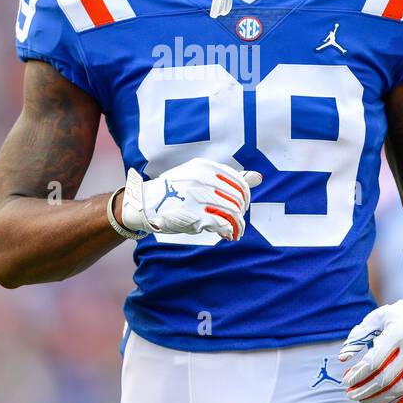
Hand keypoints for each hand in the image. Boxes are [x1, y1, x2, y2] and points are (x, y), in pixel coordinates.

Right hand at [120, 158, 261, 240]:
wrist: (143, 204)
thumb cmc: (174, 192)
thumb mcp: (199, 178)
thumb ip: (229, 179)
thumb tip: (259, 177)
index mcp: (205, 167)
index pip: (239, 182)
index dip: (244, 197)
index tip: (240, 207)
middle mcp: (202, 179)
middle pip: (238, 199)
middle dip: (241, 213)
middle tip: (236, 222)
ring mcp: (197, 197)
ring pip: (233, 212)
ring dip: (238, 225)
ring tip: (235, 231)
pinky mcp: (194, 215)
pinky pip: (223, 223)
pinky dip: (230, 231)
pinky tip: (228, 234)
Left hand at [338, 277, 402, 402]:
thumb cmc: (401, 313)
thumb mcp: (378, 317)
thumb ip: (359, 336)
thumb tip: (342, 358)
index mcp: (398, 332)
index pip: (374, 361)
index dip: (358, 374)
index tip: (346, 380)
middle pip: (386, 378)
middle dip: (365, 389)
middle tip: (351, 394)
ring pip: (402, 388)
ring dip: (380, 399)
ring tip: (363, 402)